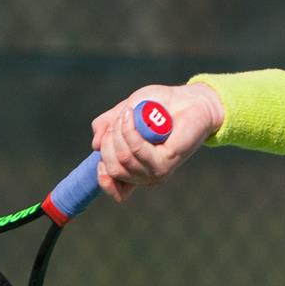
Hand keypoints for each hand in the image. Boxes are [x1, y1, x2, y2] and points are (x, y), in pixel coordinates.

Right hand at [90, 82, 223, 201]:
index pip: (111, 186)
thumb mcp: (124, 112)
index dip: (100, 171)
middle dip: (109, 139)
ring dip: (120, 132)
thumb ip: (106, 126)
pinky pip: (137, 151)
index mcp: (133, 168)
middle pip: (112, 167)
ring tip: (131, 113)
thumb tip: (95, 146)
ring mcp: (155, 172)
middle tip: (122, 117)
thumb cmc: (158, 105)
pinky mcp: (165, 163)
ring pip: (122, 159)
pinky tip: (134, 115)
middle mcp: (144, 175)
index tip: (101, 144)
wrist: (189, 99)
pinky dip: (131, 131)